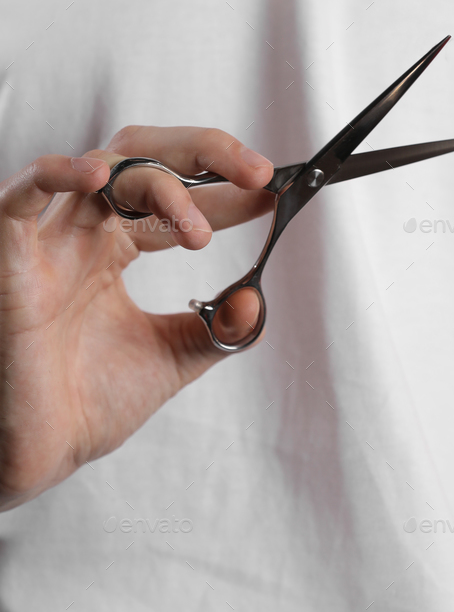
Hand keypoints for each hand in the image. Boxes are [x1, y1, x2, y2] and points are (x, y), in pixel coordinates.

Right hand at [0, 126, 273, 509]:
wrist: (33, 457)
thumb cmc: (82, 408)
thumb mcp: (169, 360)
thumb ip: (214, 330)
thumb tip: (257, 301)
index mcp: (112, 250)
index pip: (173, 197)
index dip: (223, 191)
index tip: (269, 192)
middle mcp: (84, 233)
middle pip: (144, 160)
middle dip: (205, 154)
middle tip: (258, 173)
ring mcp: (49, 241)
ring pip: (103, 170)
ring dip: (160, 186)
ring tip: (197, 231)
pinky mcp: (9, 260)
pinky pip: (18, 199)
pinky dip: (54, 174)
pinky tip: (99, 172)